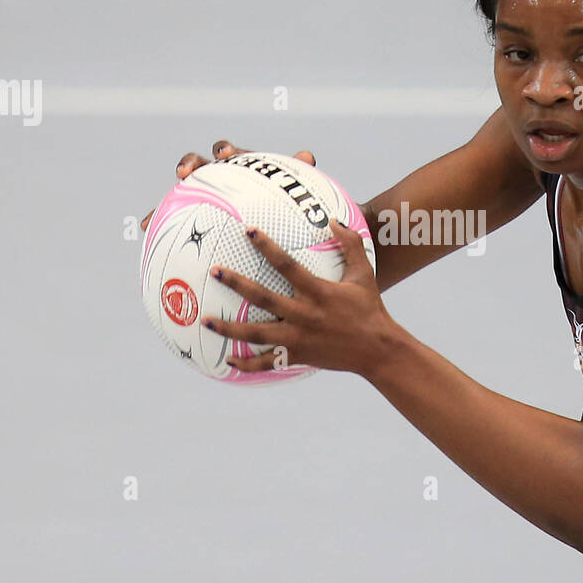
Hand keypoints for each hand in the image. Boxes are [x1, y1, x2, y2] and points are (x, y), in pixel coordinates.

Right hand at [141, 141, 316, 230]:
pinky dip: (158, 221)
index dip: (224, 150)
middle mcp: (214, 178)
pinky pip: (171, 218)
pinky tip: (146, 230)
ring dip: (167, 199)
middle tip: (186, 172)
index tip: (224, 155)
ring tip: (155, 214)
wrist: (261, 220)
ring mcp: (200, 195)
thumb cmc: (276, 203)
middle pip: (198, 164)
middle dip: (190, 164)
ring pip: (180, 191)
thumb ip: (294, 175)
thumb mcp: (287, 192)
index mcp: (236, 168)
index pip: (227, 153)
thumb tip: (307, 156)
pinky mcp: (189, 214)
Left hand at [200, 218, 394, 376]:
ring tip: (206, 321)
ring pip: (257, 333)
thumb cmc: (370, 308)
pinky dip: (248, 364)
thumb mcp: (364, 274)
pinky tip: (230, 361)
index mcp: (318, 291)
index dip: (266, 247)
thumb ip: (350, 244)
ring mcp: (298, 337)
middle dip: (237, 284)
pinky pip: (268, 361)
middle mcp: (304, 314)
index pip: (286, 265)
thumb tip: (334, 219)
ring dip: (229, 329)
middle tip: (214, 271)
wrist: (377, 350)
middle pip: (263, 297)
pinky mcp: (298, 355)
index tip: (248, 231)